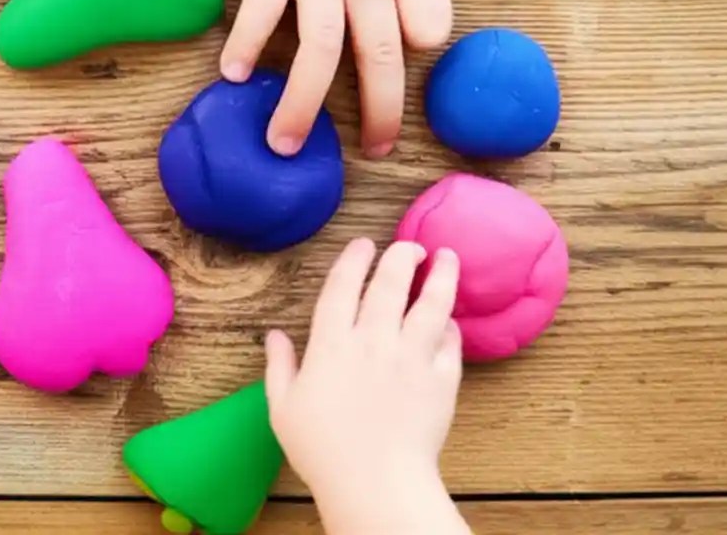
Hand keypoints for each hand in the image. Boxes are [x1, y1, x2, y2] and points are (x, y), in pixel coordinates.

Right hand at [264, 239, 467, 533]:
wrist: (375, 482)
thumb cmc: (322, 449)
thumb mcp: (282, 408)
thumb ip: (279, 366)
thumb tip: (274, 335)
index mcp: (331, 345)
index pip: (341, 287)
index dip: (352, 259)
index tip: (363, 243)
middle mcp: (373, 341)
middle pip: (390, 283)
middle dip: (401, 255)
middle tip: (410, 245)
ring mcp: (411, 358)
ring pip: (431, 304)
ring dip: (440, 276)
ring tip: (447, 257)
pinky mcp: (441, 380)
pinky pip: (451, 343)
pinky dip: (451, 326)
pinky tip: (449, 320)